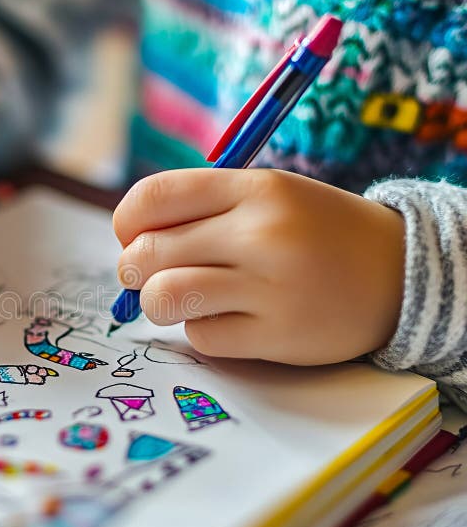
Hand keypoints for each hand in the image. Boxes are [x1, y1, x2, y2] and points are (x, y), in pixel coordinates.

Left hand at [113, 169, 405, 364]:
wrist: (399, 274)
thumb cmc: (315, 231)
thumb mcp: (268, 195)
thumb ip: (202, 208)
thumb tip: (128, 240)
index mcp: (254, 188)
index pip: (152, 197)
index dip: (126, 222)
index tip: (132, 237)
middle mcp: (260, 233)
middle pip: (146, 253)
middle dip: (133, 268)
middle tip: (149, 275)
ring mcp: (270, 287)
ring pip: (163, 297)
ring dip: (158, 302)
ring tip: (180, 298)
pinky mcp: (277, 336)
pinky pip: (202, 338)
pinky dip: (202, 331)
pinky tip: (227, 319)